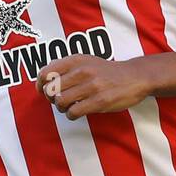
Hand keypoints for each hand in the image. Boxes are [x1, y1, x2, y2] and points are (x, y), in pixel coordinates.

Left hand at [37, 55, 152, 119]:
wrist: (136, 76)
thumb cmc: (106, 71)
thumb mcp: (86, 61)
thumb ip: (65, 67)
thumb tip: (42, 80)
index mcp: (76, 60)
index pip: (45, 73)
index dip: (40, 85)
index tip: (44, 91)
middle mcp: (82, 71)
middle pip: (50, 90)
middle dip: (51, 99)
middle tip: (59, 100)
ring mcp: (92, 86)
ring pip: (60, 101)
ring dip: (61, 108)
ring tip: (69, 107)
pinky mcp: (100, 101)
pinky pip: (74, 112)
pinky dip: (71, 115)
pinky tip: (77, 112)